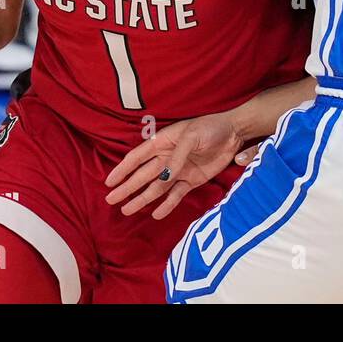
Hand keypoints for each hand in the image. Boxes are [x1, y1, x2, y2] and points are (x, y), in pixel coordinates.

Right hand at [105, 111, 248, 219]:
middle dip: (127, 188)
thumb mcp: (191, 137)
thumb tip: (163, 178)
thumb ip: (176, 157)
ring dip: (142, 199)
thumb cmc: (209, 127)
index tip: (109, 182)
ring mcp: (179, 170)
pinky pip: (176, 195)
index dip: (122, 170)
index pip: (137, 158)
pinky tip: (156, 214)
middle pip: (142, 176)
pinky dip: (167, 205)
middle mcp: (167, 158)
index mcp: (162, 142)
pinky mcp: (192, 180)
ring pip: (156, 188)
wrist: (234, 132)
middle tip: (111, 200)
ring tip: (127, 210)